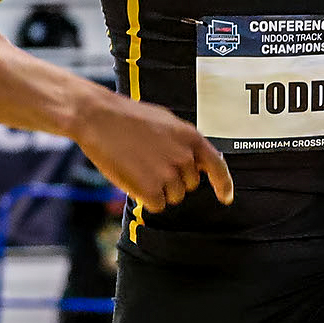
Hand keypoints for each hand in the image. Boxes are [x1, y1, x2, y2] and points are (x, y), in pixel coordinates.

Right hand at [71, 92, 232, 212]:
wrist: (98, 117)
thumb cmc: (126, 117)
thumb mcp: (165, 122)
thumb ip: (183, 142)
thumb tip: (192, 158)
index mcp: (191, 137)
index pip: (217, 166)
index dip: (223, 184)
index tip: (225, 197)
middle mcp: (185, 157)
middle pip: (189, 185)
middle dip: (173, 180)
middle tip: (148, 163)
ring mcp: (169, 174)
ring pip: (172, 197)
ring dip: (157, 189)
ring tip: (138, 166)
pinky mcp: (151, 189)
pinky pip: (156, 205)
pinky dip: (144, 198)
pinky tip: (132, 178)